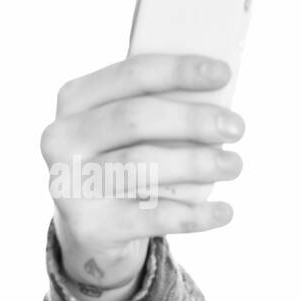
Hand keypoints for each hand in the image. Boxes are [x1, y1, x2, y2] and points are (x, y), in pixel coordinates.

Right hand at [39, 54, 244, 295]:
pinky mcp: (91, 225)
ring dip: (197, 163)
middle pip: (135, 119)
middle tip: (237, 127)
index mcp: (75, 101)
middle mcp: (63, 138)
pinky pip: (153, 216)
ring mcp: (71, 183)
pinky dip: (195, 215)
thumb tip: (219, 99)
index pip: (129, 75)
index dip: (178, 70)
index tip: (223, 73)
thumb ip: (160, 110)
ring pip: (142, 166)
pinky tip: (225, 211)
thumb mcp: (128, 133)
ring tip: (234, 165)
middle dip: (192, 120)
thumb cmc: (122, 164)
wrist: (91, 230)